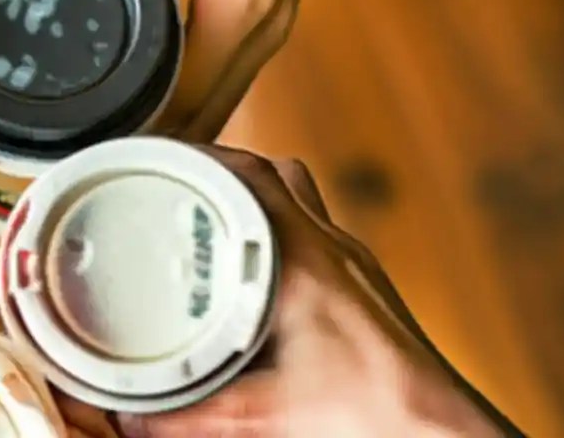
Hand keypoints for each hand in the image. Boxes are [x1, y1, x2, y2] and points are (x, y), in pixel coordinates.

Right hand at [56, 148, 510, 436]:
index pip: (247, 172)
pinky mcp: (364, 286)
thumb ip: (181, 418)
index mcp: (301, 259)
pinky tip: (257, 265)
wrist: (434, 428)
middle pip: (271, 171)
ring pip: (300, 195)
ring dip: (254, 194)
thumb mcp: (255, 415)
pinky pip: (316, 229)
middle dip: (218, 166)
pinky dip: (279, 229)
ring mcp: (351, 263)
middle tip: (176, 182)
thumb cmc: (370, 411)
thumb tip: (129, 419)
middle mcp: (330, 248)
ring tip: (210, 216)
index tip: (159, 154)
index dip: (198, 153)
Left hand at [58, 0, 338, 141]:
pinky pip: (231, 82)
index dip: (136, 134)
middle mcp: (262, 35)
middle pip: (205, 124)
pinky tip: (159, 99)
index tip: (90, 147)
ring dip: (177, 129)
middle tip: (91, 153)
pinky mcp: (271, 22)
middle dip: (151, 144)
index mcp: (236, 12)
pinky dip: (196, 99)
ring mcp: (273, 33)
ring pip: (222, 109)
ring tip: (117, 137)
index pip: (184, 109)